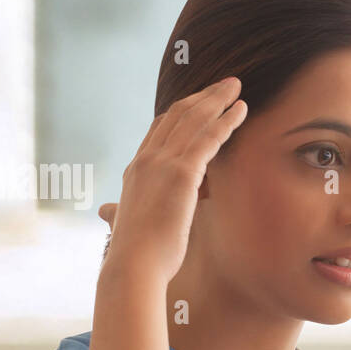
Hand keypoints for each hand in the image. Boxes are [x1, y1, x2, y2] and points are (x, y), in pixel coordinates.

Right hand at [97, 77, 247, 283]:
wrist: (134, 265)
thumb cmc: (137, 253)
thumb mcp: (129, 223)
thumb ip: (122, 211)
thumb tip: (109, 211)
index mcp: (136, 169)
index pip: (160, 128)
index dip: (183, 111)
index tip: (202, 100)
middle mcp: (147, 159)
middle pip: (177, 115)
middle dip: (203, 96)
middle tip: (225, 84)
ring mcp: (162, 163)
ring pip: (194, 120)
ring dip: (217, 100)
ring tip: (237, 87)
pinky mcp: (182, 173)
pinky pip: (208, 138)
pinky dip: (226, 121)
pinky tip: (242, 110)